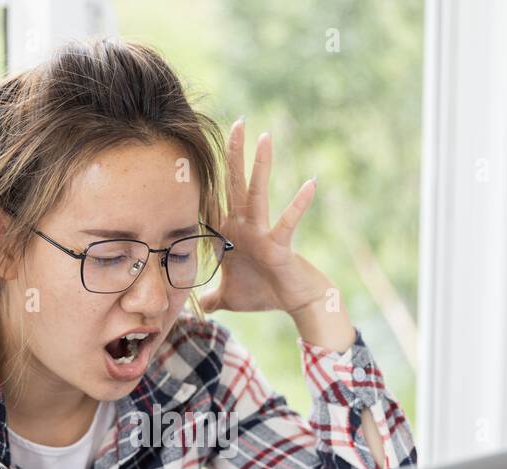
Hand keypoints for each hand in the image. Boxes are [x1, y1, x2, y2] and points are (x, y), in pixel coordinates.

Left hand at [196, 118, 329, 317]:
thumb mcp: (228, 298)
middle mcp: (244, 227)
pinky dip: (299, 205)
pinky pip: (288, 222)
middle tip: (237, 122)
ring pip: (257, 195)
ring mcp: (262, 233)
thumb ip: (211, 298)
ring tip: (264, 137)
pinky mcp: (279, 245)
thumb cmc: (263, 294)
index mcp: (229, 234)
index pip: (212, 201)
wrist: (294, 302)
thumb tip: (197, 308)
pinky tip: (310, 184)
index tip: (196, 151)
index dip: (203, 180)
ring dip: (260, 167)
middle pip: (235, 185)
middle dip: (234, 155)